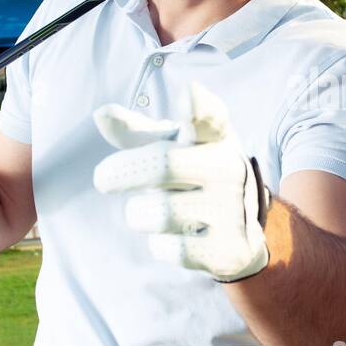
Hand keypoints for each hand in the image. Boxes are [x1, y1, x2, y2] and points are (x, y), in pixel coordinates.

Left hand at [92, 82, 270, 282]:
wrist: (244, 227)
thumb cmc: (195, 173)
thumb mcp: (174, 147)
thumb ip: (138, 133)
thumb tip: (101, 115)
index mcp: (214, 138)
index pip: (210, 118)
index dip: (199, 107)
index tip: (189, 95)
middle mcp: (228, 169)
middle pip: (163, 166)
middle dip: (122, 173)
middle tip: (103, 178)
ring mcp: (232, 211)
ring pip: (158, 214)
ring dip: (140, 213)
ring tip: (152, 210)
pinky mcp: (228, 250)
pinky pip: (169, 249)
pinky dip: (159, 244)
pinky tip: (173, 236)